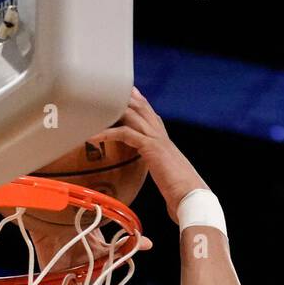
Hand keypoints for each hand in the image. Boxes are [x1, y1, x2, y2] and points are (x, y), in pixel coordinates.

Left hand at [92, 88, 207, 222]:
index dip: (135, 100)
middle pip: (139, 105)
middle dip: (121, 96)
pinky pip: (124, 134)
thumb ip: (158, 168)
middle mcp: (160, 133)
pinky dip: (107, 133)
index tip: (122, 93)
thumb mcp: (166, 175)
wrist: (192, 196)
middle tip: (102, 88)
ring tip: (91, 108)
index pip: (148, 112)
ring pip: (131, 113)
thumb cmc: (180, 192)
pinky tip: (92, 136)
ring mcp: (156, 137)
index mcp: (164, 138)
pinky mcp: (150, 147)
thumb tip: (157, 175)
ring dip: (111, 110)